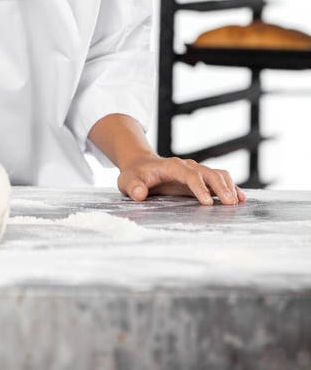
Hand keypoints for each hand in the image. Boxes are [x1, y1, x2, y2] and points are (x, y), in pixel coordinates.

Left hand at [117, 155, 246, 205]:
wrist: (140, 165)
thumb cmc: (135, 175)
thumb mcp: (127, 180)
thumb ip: (133, 187)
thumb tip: (139, 194)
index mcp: (171, 166)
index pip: (188, 173)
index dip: (199, 186)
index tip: (207, 202)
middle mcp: (187, 166)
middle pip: (208, 172)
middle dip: (220, 186)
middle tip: (230, 203)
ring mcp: (195, 172)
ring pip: (217, 174)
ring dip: (228, 186)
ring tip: (238, 203)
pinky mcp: (200, 180)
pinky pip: (219, 180)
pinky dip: (231, 187)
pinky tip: (241, 199)